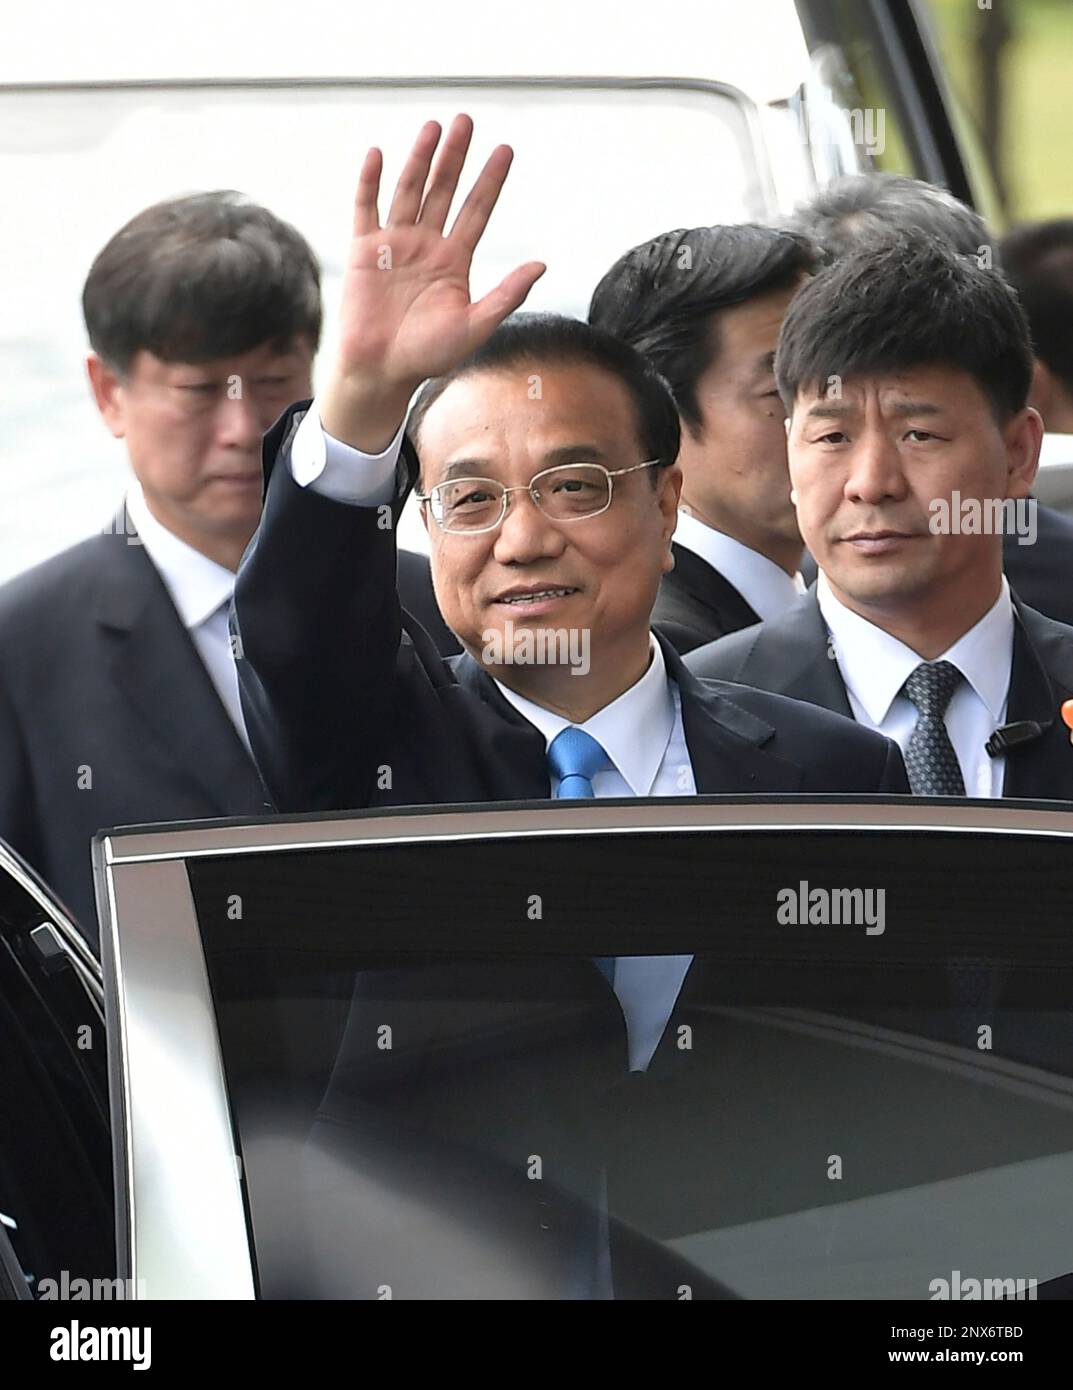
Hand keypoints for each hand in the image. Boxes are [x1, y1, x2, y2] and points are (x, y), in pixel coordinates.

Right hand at [321, 114, 545, 450]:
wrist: (381, 372)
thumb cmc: (427, 357)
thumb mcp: (474, 326)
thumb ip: (506, 295)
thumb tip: (541, 265)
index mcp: (454, 261)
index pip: (476, 211)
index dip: (490, 181)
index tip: (506, 150)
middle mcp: (426, 245)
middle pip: (444, 190)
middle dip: (456, 157)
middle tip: (467, 120)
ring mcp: (395, 244)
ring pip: (410, 191)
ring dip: (420, 159)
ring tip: (434, 126)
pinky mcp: (363, 250)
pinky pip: (366, 208)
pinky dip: (370, 182)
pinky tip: (378, 154)